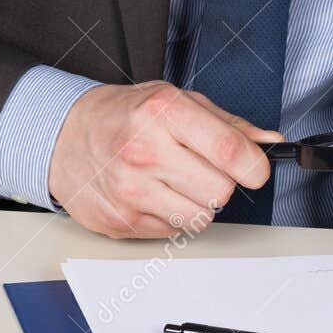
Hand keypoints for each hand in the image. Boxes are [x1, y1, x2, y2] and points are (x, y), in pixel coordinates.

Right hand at [48, 81, 281, 238]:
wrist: (63, 136)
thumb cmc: (124, 115)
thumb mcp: (176, 100)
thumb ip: (227, 124)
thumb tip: (268, 142)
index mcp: (164, 112)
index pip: (230, 150)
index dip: (255, 165)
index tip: (256, 168)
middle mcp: (145, 151)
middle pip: (221, 190)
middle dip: (222, 182)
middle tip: (203, 167)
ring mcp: (131, 190)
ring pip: (201, 218)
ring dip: (198, 202)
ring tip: (176, 179)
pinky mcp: (122, 221)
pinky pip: (174, 232)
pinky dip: (172, 215)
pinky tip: (154, 192)